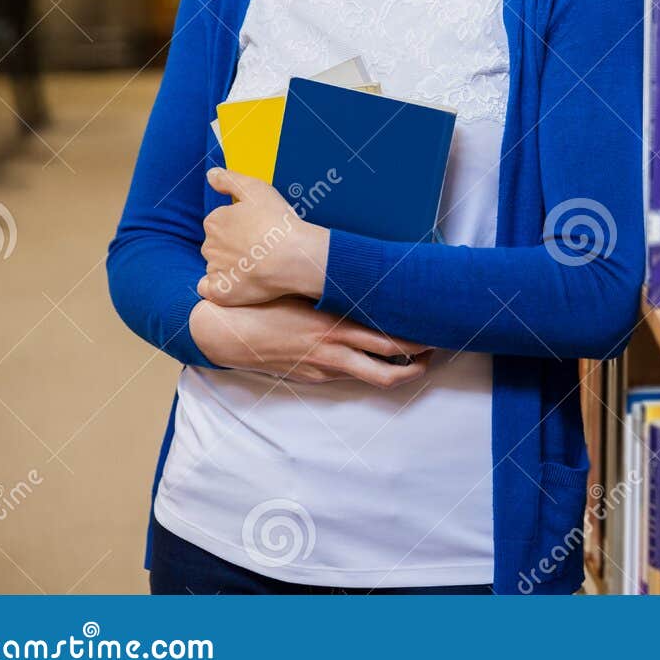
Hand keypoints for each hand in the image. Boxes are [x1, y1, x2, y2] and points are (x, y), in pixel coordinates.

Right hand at [190, 298, 434, 386]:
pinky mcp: (310, 376)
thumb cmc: (264, 301)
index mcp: (335, 327)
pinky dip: (366, 367)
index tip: (436, 333)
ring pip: (370, 377)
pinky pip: (347, 374)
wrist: (223, 331)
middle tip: (435, 352)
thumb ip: (336, 292)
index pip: (390, 342)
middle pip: (388, 370)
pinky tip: (372, 355)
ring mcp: (322, 368)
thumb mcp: (304, 290)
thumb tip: (367, 282)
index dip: (418, 343)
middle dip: (417, 365)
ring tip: (415, 360)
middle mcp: (332, 352)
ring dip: (396, 371)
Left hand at [197, 167, 330, 305]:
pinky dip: (220, 287)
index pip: (220, 223)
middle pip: (217, 244)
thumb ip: (230, 179)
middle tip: (261, 247)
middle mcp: (210, 245)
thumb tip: (211, 174)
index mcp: (215, 221)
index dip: (240, 226)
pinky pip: (211, 289)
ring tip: (258, 265)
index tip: (258, 229)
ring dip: (231, 265)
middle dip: (234, 245)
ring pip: (217, 266)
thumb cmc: (278, 222)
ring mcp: (215, 270)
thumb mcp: (256, 189)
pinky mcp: (221, 292)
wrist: (293, 257)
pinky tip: (237, 282)